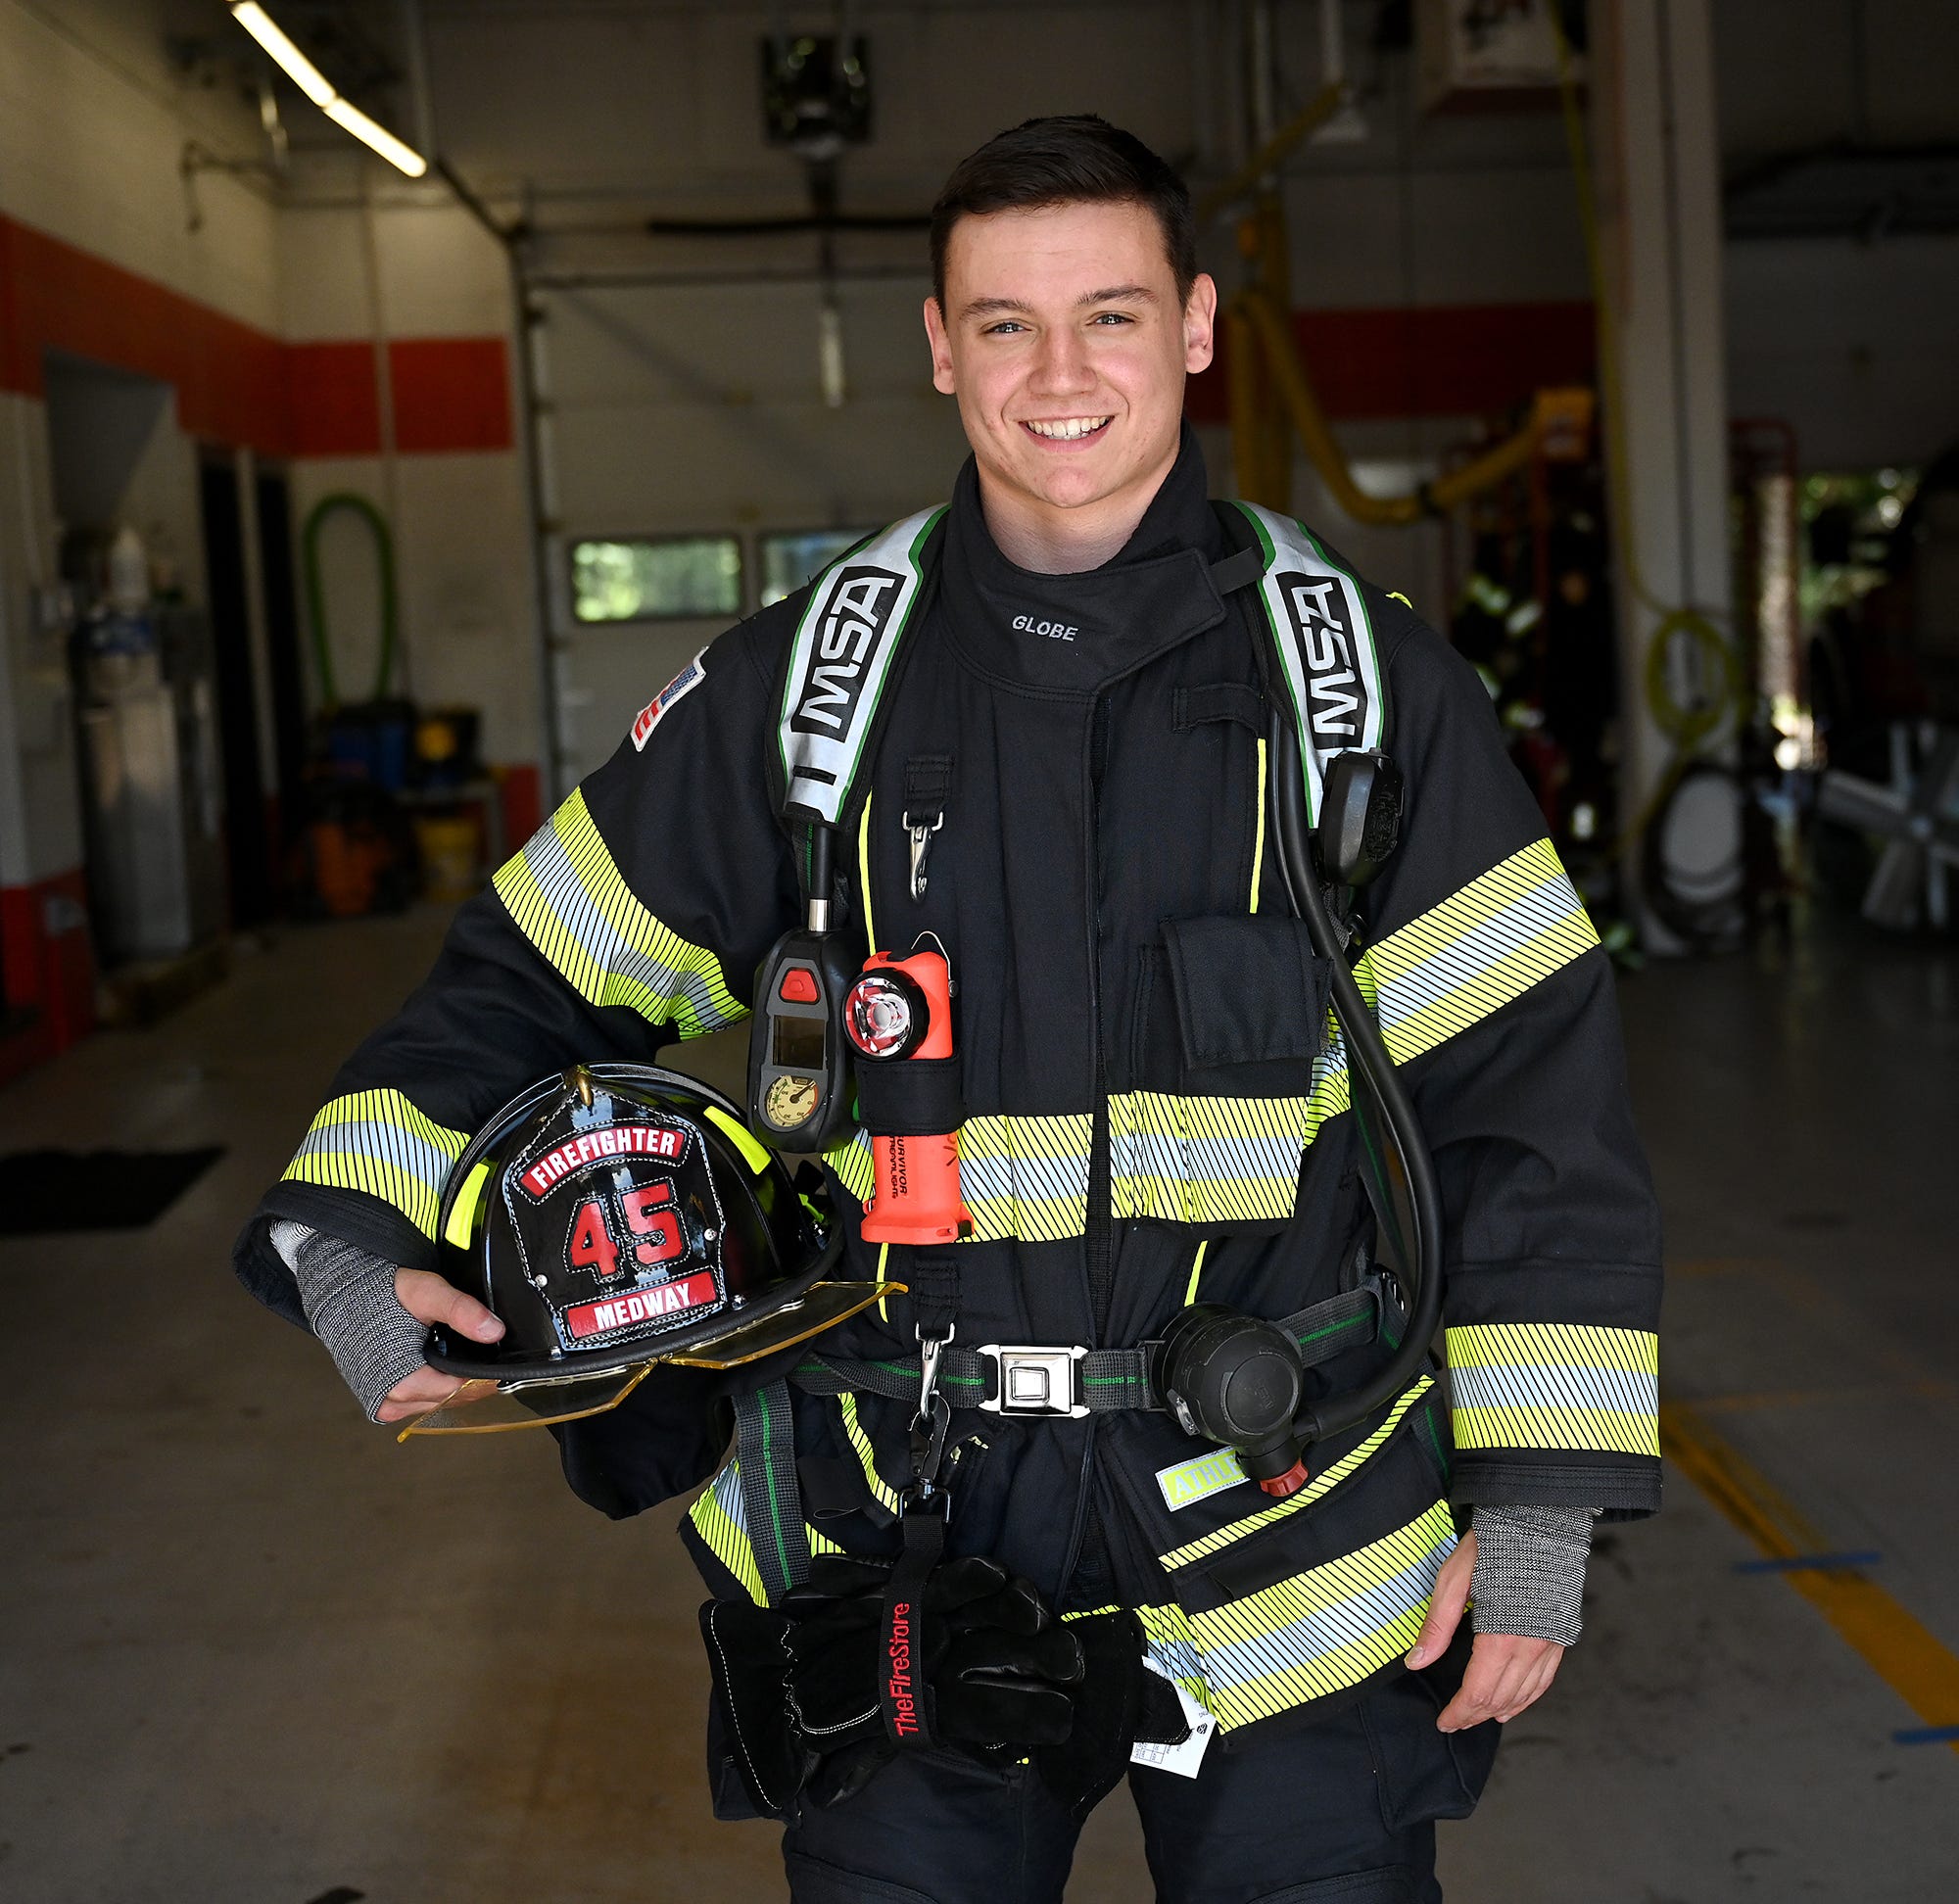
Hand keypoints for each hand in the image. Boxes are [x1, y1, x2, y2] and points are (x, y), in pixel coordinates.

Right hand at [373, 1268, 503, 1423]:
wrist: (342, 1294)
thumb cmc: (379, 1293)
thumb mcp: (426, 1292)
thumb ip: (460, 1310)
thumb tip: (493, 1331)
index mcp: (402, 1383)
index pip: (461, 1391)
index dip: (481, 1374)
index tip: (491, 1357)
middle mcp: (391, 1401)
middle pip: (451, 1399)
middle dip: (467, 1376)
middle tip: (469, 1346)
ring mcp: (385, 1403)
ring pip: (437, 1402)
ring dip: (450, 1381)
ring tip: (446, 1350)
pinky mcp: (381, 1399)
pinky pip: (419, 1400)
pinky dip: (432, 1383)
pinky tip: (432, 1360)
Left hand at [1406, 1527, 1565, 1731]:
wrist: (1539, 1521)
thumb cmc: (1493, 1545)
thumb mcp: (1454, 1579)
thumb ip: (1437, 1625)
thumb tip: (1416, 1661)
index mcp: (1501, 1636)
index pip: (1477, 1691)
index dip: (1459, 1712)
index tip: (1444, 1721)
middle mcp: (1530, 1646)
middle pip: (1500, 1698)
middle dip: (1475, 1715)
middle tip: (1454, 1722)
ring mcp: (1549, 1642)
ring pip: (1524, 1693)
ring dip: (1499, 1710)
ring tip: (1478, 1717)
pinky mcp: (1560, 1635)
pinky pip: (1545, 1679)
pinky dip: (1527, 1697)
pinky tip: (1513, 1704)